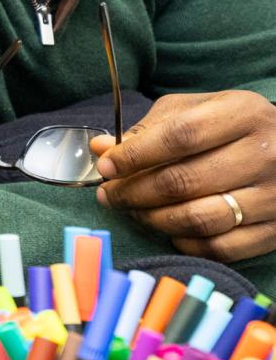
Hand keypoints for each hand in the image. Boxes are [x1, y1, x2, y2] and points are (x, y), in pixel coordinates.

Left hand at [91, 90, 275, 260]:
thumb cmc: (231, 128)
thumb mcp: (196, 112)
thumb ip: (149, 129)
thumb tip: (101, 148)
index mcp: (243, 114)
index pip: (179, 136)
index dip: (135, 155)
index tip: (106, 168)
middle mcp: (265, 154)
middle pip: (182, 182)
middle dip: (133, 193)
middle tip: (109, 196)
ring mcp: (274, 196)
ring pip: (198, 219)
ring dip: (153, 220)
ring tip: (133, 212)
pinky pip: (220, 247)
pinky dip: (186, 243)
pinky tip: (171, 230)